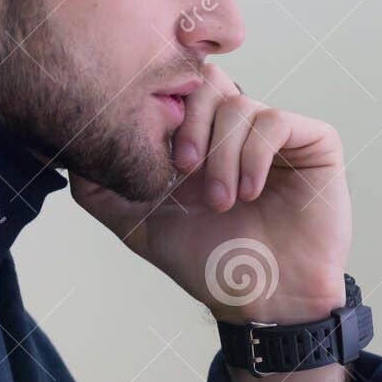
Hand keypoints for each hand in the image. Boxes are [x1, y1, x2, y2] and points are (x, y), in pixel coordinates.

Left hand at [71, 65, 353, 381]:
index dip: (160, 110)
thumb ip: (98, 183)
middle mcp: (237, 129)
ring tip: (223, 200)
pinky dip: (254, 155)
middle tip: (182, 169)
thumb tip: (66, 143)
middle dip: (188, 123)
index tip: (156, 159)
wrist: (265, 301)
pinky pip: (276, 121)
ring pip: (239, 103)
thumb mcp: (136, 222)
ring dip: (222, 154)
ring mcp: (277, 135)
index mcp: (199, 137)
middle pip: (206, 80)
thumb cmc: (209, 263)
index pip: (175, 87)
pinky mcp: (315, 143)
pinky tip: (249, 193)